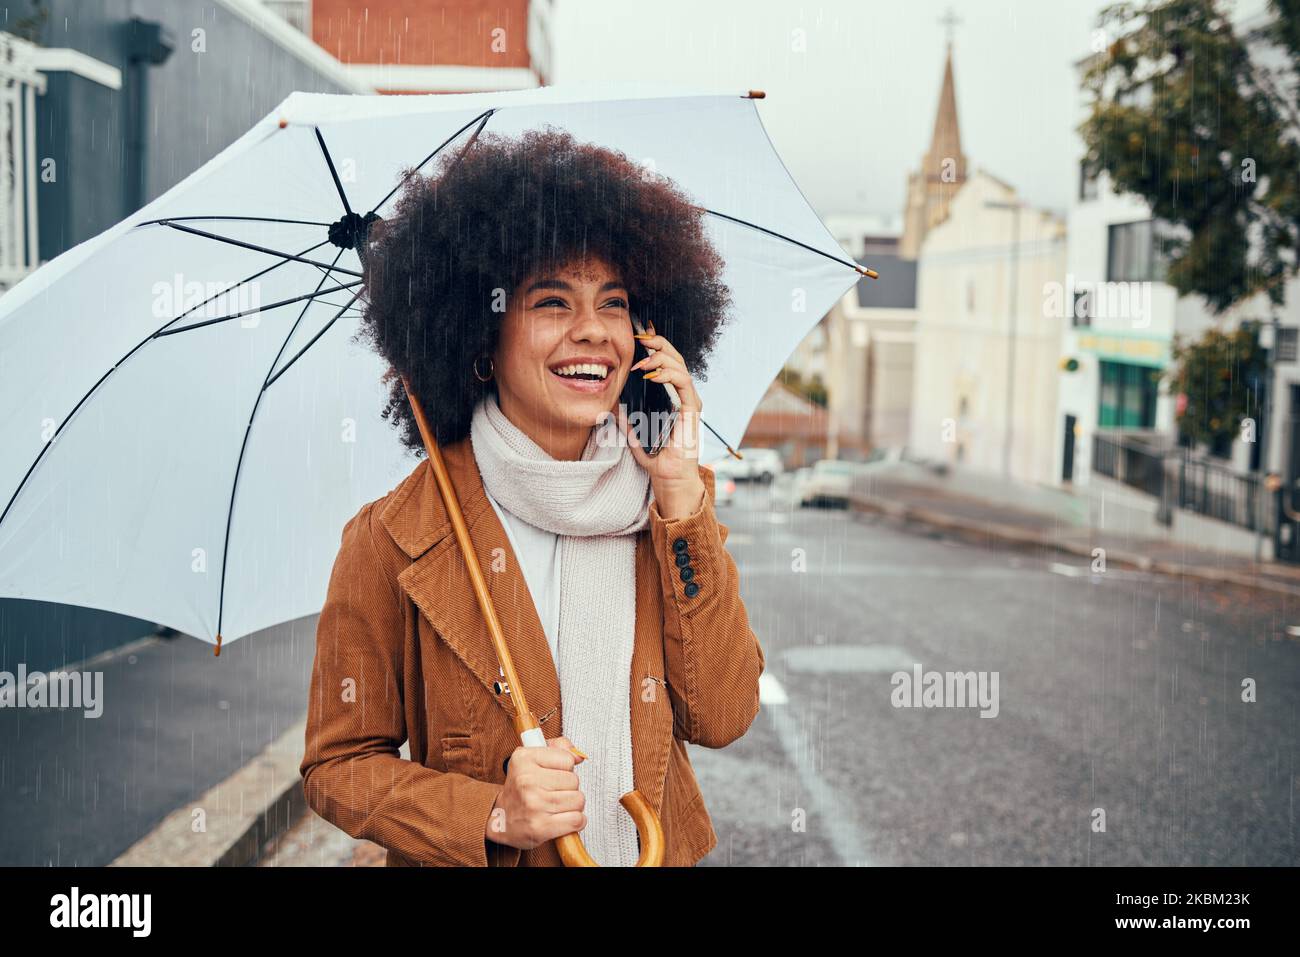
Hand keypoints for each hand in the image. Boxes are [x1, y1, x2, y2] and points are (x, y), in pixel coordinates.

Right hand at [486, 735, 586, 850]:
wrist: (501, 820)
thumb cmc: (521, 788)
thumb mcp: (532, 758)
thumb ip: (558, 748)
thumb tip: (579, 757)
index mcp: (524, 759)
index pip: (567, 759)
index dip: (565, 768)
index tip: (554, 774)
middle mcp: (527, 781)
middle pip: (574, 781)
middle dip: (570, 788)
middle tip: (554, 793)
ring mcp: (534, 805)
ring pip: (578, 800)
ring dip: (573, 805)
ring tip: (557, 806)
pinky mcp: (541, 827)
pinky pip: (577, 820)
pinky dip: (576, 821)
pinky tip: (563, 819)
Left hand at [617, 330, 706, 518]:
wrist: (669, 478)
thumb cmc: (657, 458)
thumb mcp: (634, 434)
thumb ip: (626, 420)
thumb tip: (611, 407)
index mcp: (672, 397)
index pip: (666, 364)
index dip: (654, 348)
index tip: (637, 338)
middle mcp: (683, 396)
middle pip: (674, 359)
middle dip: (658, 344)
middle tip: (641, 337)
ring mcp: (689, 402)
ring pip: (679, 366)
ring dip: (659, 358)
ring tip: (641, 360)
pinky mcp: (692, 410)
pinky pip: (683, 384)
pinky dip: (668, 374)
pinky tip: (652, 374)